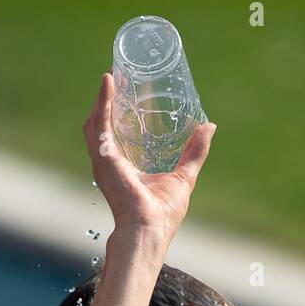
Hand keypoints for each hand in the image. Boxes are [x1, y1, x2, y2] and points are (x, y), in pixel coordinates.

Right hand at [82, 72, 215, 238]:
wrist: (148, 229)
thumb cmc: (162, 213)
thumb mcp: (183, 176)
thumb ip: (194, 152)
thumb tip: (209, 126)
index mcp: (123, 169)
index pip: (115, 137)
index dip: (118, 116)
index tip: (126, 94)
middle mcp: (109, 164)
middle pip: (101, 127)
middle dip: (107, 104)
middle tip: (118, 80)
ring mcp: (103, 161)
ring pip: (96, 122)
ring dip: (103, 99)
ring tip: (111, 76)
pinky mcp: (104, 158)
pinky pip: (100, 123)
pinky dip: (103, 102)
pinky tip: (108, 82)